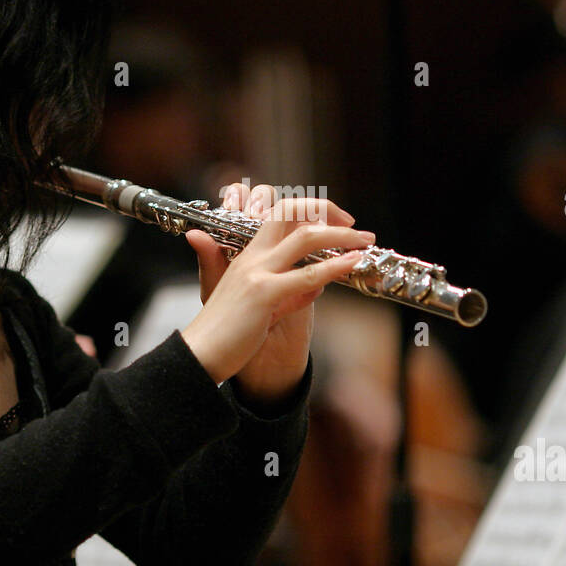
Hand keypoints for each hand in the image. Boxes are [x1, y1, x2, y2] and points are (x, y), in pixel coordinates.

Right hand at [180, 182, 371, 403]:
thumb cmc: (227, 333)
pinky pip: (306, 275)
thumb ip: (290, 292)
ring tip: (365, 241)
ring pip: (305, 238)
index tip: (337, 223)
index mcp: (249, 255)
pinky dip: (334, 266)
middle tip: (355, 225)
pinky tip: (352, 262)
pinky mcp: (264, 294)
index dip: (311, 212)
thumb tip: (318, 285)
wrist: (200, 355)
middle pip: (291, 212)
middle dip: (327, 210)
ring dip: (341, 236)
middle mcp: (253, 257)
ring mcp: (257, 272)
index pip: (280, 215)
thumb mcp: (262, 305)